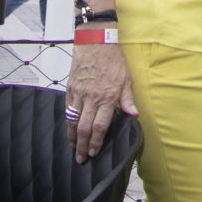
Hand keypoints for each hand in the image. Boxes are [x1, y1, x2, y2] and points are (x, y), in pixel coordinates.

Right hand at [66, 42, 137, 161]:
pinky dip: (68, 122)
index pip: (100, 126)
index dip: (96, 142)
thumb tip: (134, 115)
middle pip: (84, 128)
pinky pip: (67, 109)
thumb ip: (128, 99)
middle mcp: (91, 98)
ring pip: (73, 121)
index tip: (94, 152)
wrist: (95, 42)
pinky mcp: (70, 88)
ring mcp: (79, 93)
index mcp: (107, 97)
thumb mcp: (126, 78)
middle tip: (81, 159)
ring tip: (73, 149)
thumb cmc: (113, 60)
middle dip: (82, 146)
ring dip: (72, 137)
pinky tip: (69, 130)